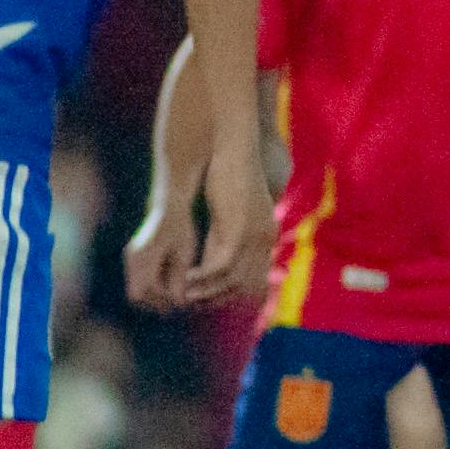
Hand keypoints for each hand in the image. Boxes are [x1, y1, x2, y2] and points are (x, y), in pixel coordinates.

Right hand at [123, 185, 196, 312]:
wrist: (169, 207)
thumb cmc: (182, 228)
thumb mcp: (185, 252)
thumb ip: (179, 276)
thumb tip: (179, 302)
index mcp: (145, 255)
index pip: (149, 289)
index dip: (165, 298)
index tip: (181, 301)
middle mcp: (133, 258)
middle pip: (136, 294)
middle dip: (155, 303)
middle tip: (175, 307)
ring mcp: (130, 258)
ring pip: (134, 290)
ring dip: (151, 298)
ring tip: (171, 300)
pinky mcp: (132, 258)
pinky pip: (136, 282)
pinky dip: (148, 289)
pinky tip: (165, 289)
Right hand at [185, 141, 273, 306]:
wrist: (232, 146)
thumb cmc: (229, 168)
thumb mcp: (231, 204)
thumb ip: (227, 226)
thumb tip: (217, 243)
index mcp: (265, 231)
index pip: (254, 278)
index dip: (228, 291)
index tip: (204, 297)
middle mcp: (265, 237)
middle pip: (245, 285)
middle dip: (216, 297)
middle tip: (190, 302)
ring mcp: (255, 236)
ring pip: (231, 281)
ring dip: (206, 292)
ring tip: (184, 295)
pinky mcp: (239, 231)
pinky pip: (220, 266)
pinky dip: (202, 277)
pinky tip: (184, 279)